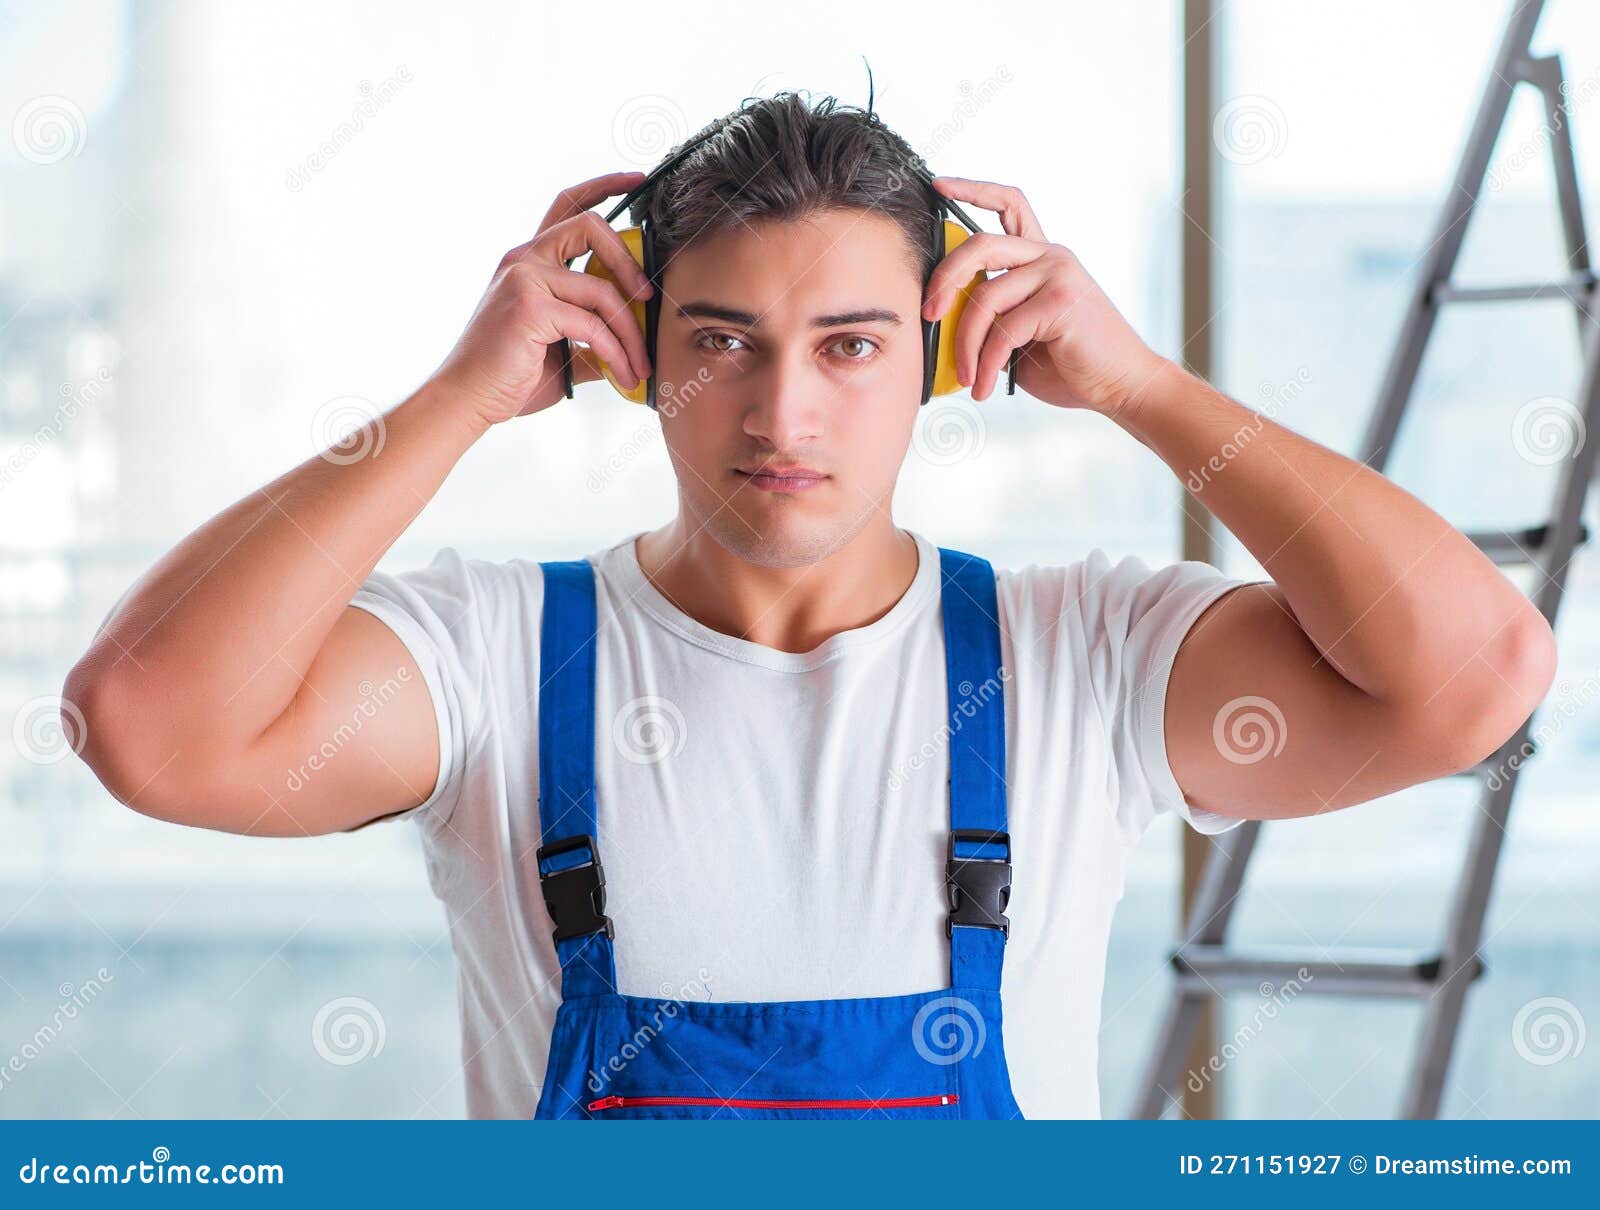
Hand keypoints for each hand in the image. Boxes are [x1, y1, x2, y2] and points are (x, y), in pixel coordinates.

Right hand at [429, 172, 655, 427]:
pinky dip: (616, 352)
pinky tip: (623, 374)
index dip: (604, 187)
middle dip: (629, 259)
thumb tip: (637, 342)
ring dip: (631, 332)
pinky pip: (593, 324)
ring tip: (640, 365)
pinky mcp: (530, 306)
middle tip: (649, 296)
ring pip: (602, 289)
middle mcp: (524, 260)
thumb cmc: (510, 376)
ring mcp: (524, 279)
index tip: (637, 180)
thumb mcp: (562, 349)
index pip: (567, 206)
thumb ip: (594, 335)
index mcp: (529, 261)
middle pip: (589, 226)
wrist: (468, 399)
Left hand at [921, 176, 1166, 414]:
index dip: (972, 190)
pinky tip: (984, 386)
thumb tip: (941, 319)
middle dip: (945, 279)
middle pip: (981, 245)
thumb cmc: (1068, 363)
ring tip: (969, 378)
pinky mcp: (1061, 300)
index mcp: (1040, 257)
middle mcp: (1050, 256)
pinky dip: (986, 364)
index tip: (939, 187)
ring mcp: (1058, 274)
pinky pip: (1004, 330)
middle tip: (928, 314)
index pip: (1008, 204)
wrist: (1119, 385)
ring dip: (966, 346)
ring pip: (986, 297)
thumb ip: (992, 315)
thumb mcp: (1019, 335)